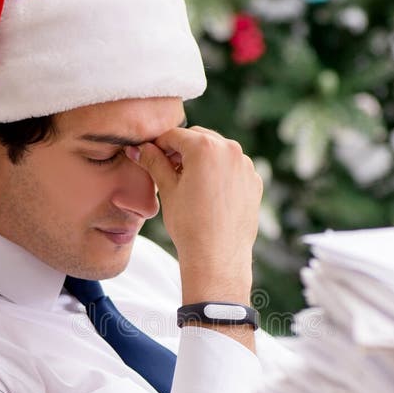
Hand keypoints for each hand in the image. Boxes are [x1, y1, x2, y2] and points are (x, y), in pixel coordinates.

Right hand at [125, 127, 262, 305]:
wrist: (217, 257)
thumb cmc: (190, 225)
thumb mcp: (168, 190)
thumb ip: (154, 163)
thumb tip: (139, 149)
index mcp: (205, 148)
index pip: (174, 135)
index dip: (158, 145)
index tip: (150, 155)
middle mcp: (230, 150)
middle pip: (198, 139)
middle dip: (182, 149)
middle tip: (167, 168)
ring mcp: (246, 166)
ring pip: (218, 152)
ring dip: (202, 159)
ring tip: (188, 182)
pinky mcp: (254, 181)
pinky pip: (234, 168)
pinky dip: (220, 172)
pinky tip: (208, 193)